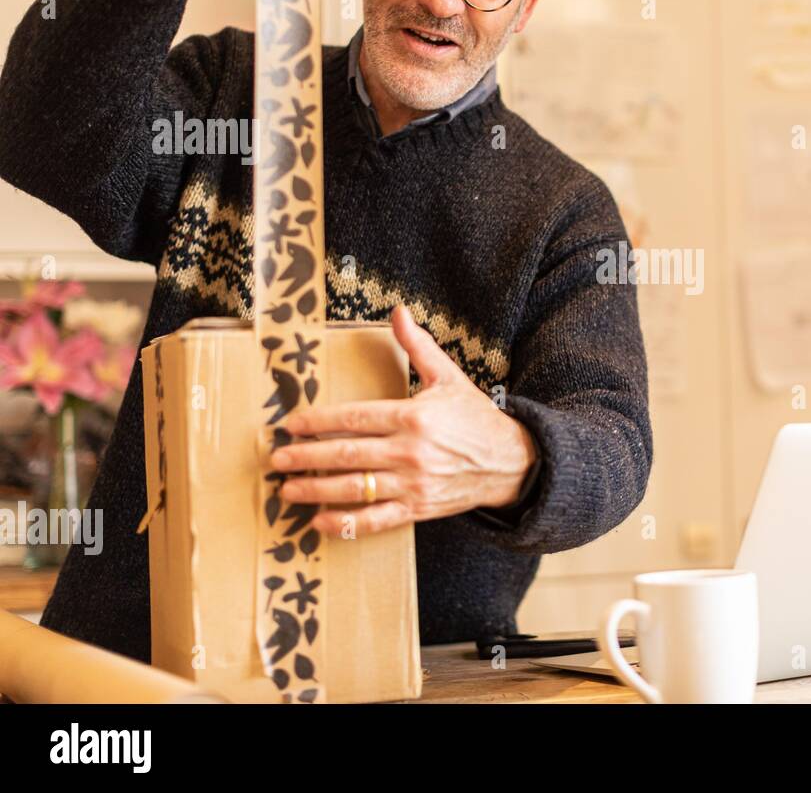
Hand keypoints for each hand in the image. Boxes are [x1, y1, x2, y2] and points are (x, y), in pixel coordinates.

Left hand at [270, 305, 537, 536]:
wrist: (510, 461)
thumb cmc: (475, 417)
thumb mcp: (448, 377)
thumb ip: (418, 347)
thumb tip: (398, 311)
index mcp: (413, 417)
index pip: (354, 418)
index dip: (318, 421)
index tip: (291, 424)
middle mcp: (409, 452)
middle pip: (346, 455)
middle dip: (306, 457)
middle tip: (276, 459)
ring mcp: (413, 484)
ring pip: (355, 489)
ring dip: (316, 491)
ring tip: (287, 490)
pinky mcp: (418, 508)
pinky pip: (375, 519)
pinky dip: (346, 524)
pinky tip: (319, 523)